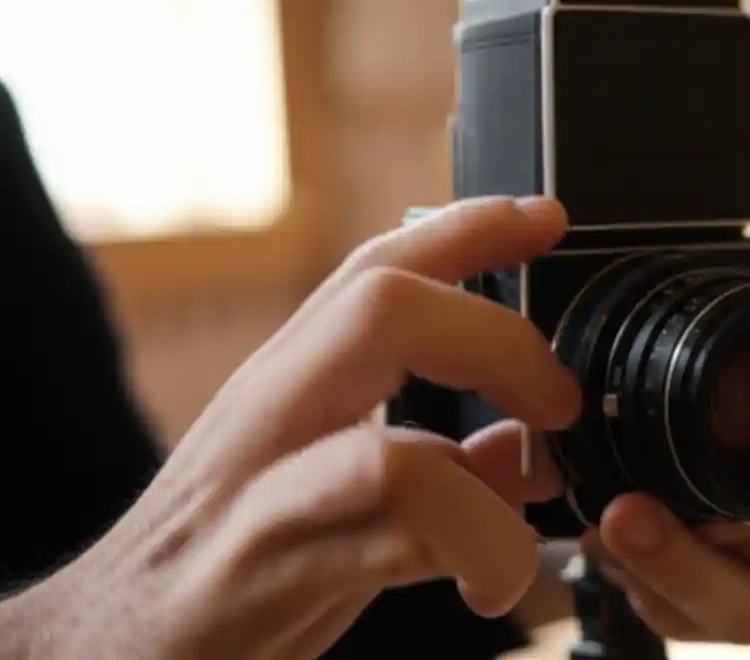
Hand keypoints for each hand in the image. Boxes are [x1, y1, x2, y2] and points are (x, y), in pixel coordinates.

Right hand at [9, 197, 578, 659]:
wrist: (111, 646)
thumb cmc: (231, 561)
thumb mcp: (335, 493)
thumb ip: (430, 462)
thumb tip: (524, 453)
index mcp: (295, 382)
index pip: (378, 267)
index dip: (469, 228)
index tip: (546, 215)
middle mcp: (271, 416)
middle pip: (380, 310)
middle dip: (495, 340)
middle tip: (557, 403)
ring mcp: (260, 498)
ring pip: (385, 454)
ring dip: (485, 495)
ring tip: (521, 532)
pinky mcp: (261, 580)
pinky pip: (384, 555)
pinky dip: (467, 558)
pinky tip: (487, 581)